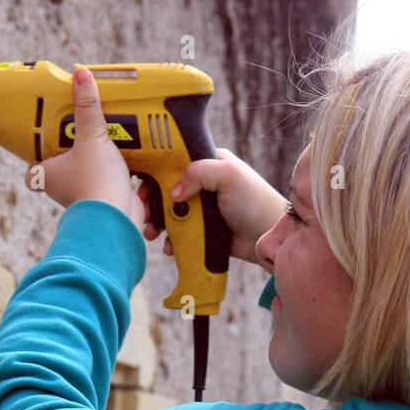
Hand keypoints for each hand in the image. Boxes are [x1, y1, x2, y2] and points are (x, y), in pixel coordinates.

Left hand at [24, 67, 145, 232]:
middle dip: (75, 154)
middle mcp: (64, 187)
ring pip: (90, 176)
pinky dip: (122, 177)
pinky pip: (113, 185)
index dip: (37, 156)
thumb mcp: (91, 137)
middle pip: (64, 168)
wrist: (117, 218)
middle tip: (84, 133)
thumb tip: (81, 77)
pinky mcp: (108, 201)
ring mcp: (86, 195)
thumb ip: (87, 107)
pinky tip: (130, 163)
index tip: (46, 140)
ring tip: (111, 144)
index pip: (32, 169)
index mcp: (49, 175)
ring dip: (100, 164)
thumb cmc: (94, 183)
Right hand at [137, 149, 286, 264]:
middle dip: (151, 204)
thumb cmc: (255, 201)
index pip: (172, 164)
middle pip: (165, 191)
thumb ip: (199, 173)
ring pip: (169, 215)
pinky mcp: (200, 231)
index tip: (142, 186)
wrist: (267, 236)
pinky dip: (171, 241)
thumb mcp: (229, 176)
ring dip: (157, 225)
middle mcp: (201, 185)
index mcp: (207, 164)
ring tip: (152, 233)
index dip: (154, 174)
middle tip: (144, 214)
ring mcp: (199, 209)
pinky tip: (170, 246)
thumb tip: (173, 192)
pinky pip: (178, 234)